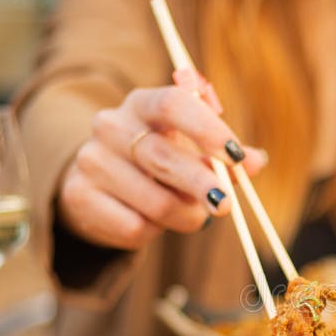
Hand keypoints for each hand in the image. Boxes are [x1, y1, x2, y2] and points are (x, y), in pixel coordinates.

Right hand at [57, 86, 266, 249]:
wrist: (104, 186)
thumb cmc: (162, 164)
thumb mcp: (195, 151)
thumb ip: (227, 156)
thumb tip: (256, 161)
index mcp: (143, 104)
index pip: (173, 104)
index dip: (207, 130)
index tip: (235, 157)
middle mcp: (111, 126)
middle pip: (161, 156)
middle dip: (201, 184)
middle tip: (226, 205)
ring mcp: (90, 161)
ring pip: (154, 201)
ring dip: (185, 216)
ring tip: (192, 215)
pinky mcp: (79, 197)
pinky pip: (134, 226)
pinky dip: (155, 232)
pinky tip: (154, 222)